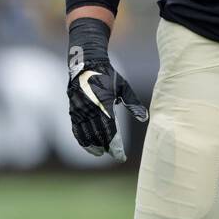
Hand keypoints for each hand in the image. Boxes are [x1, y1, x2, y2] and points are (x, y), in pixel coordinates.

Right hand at [67, 17, 147, 162]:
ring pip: (85, 134)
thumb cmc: (108, 76)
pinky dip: (81, 139)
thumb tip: (145, 118)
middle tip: (113, 154)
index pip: (111, 132)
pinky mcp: (73, 109)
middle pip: (98, 135)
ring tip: (100, 153)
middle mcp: (91, 109)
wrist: (87, 63)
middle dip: (105, 147)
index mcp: (105, 104)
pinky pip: (76, 128)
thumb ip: (134, 104)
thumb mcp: (124, 88)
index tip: (121, 156)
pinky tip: (88, 145)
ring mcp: (80, 110)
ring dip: (92, 146)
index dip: (115, 146)